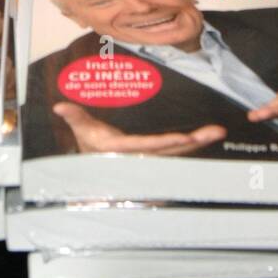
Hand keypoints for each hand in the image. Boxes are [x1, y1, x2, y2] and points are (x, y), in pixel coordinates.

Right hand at [53, 102, 227, 155]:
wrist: (99, 171)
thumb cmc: (91, 148)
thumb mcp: (82, 132)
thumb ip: (74, 117)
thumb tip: (60, 106)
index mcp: (125, 151)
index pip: (148, 146)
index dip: (167, 143)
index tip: (184, 137)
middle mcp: (143, 158)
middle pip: (173, 150)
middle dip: (194, 141)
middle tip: (215, 131)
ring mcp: (154, 158)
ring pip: (181, 152)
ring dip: (200, 142)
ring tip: (218, 131)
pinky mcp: (160, 156)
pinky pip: (180, 151)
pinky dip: (194, 145)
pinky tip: (208, 137)